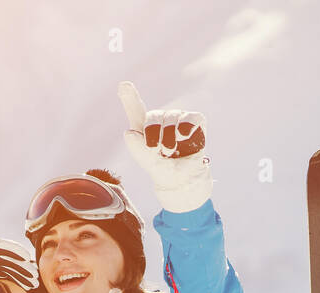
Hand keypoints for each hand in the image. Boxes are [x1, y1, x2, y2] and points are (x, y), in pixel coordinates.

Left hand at [118, 80, 212, 212]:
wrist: (185, 180)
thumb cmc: (164, 170)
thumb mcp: (148, 163)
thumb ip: (138, 150)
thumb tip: (128, 132)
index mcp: (145, 128)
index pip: (136, 110)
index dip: (130, 97)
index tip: (124, 85)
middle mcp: (161, 120)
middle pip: (153, 117)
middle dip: (153, 134)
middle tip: (159, 151)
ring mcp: (179, 118)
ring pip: (172, 118)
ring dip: (170, 137)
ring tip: (171, 151)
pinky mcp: (196, 120)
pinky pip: (191, 117)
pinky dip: (186, 127)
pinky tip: (183, 137)